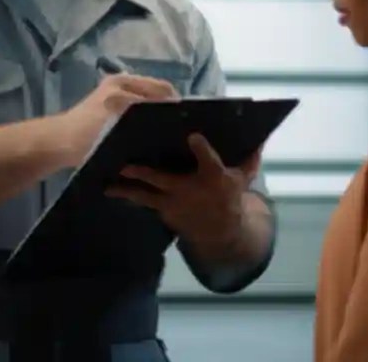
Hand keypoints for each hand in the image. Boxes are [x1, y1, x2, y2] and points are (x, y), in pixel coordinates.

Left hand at [58, 74, 177, 166]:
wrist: (58, 145)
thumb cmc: (89, 131)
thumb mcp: (121, 118)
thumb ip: (147, 109)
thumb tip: (175, 109)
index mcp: (125, 82)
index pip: (164, 88)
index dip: (177, 103)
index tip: (188, 123)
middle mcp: (123, 86)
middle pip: (157, 96)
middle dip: (169, 111)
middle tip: (182, 133)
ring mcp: (117, 100)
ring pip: (148, 107)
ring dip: (158, 119)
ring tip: (170, 138)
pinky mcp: (112, 114)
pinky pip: (138, 116)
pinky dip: (146, 124)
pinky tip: (153, 140)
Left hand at [107, 134, 261, 257]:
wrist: (220, 234)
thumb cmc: (230, 195)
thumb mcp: (244, 177)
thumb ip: (250, 157)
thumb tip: (260, 134)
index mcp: (213, 178)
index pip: (209, 162)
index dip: (201, 149)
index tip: (192, 136)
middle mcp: (189, 190)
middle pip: (164, 180)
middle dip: (144, 173)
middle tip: (126, 163)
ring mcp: (173, 203)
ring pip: (145, 195)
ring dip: (126, 189)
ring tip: (107, 183)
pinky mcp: (163, 210)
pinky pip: (142, 200)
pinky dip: (126, 194)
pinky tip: (108, 187)